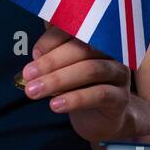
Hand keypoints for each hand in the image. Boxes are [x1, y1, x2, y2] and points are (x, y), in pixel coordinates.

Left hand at [19, 23, 134, 144]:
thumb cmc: (79, 86)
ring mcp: (119, 74)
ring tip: (34, 91)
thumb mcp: (63, 68)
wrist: (101, 118)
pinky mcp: (121, 98)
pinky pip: (99, 94)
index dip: (53, 40)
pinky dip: (75, 99)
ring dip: (58, 80)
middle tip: (28, 74)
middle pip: (83, 49)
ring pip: (91, 70)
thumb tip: (36, 54)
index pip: (77, 30)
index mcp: (97, 38)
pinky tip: (55, 105)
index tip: (34, 54)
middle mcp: (112, 51)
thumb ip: (52, 56)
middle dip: (51, 62)